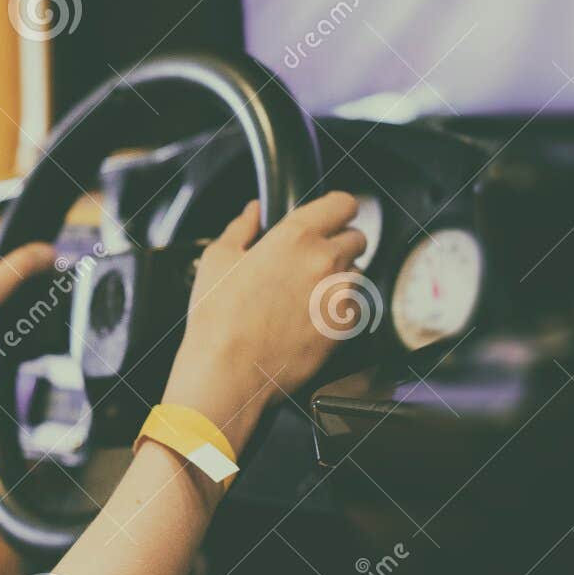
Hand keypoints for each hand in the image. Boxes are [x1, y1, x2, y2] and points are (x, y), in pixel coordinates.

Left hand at [0, 243, 59, 413]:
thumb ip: (17, 269)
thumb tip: (47, 252)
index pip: (1, 255)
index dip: (25, 260)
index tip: (49, 267)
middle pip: (9, 287)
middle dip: (26, 298)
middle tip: (38, 305)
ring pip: (8, 316)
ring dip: (19, 325)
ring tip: (22, 330)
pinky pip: (2, 341)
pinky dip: (12, 346)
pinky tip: (12, 350)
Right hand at [165, 192, 366, 447]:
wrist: (229, 370)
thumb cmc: (218, 317)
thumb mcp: (217, 259)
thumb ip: (241, 227)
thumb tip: (253, 212)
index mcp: (295, 236)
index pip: (343, 204)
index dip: (337, 209)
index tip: (331, 218)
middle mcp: (325, 261)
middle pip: (356, 239)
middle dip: (338, 245)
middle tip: (311, 262)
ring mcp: (340, 295)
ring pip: (357, 274)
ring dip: (339, 278)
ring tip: (306, 295)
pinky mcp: (345, 327)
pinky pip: (355, 308)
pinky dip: (340, 310)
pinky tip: (310, 318)